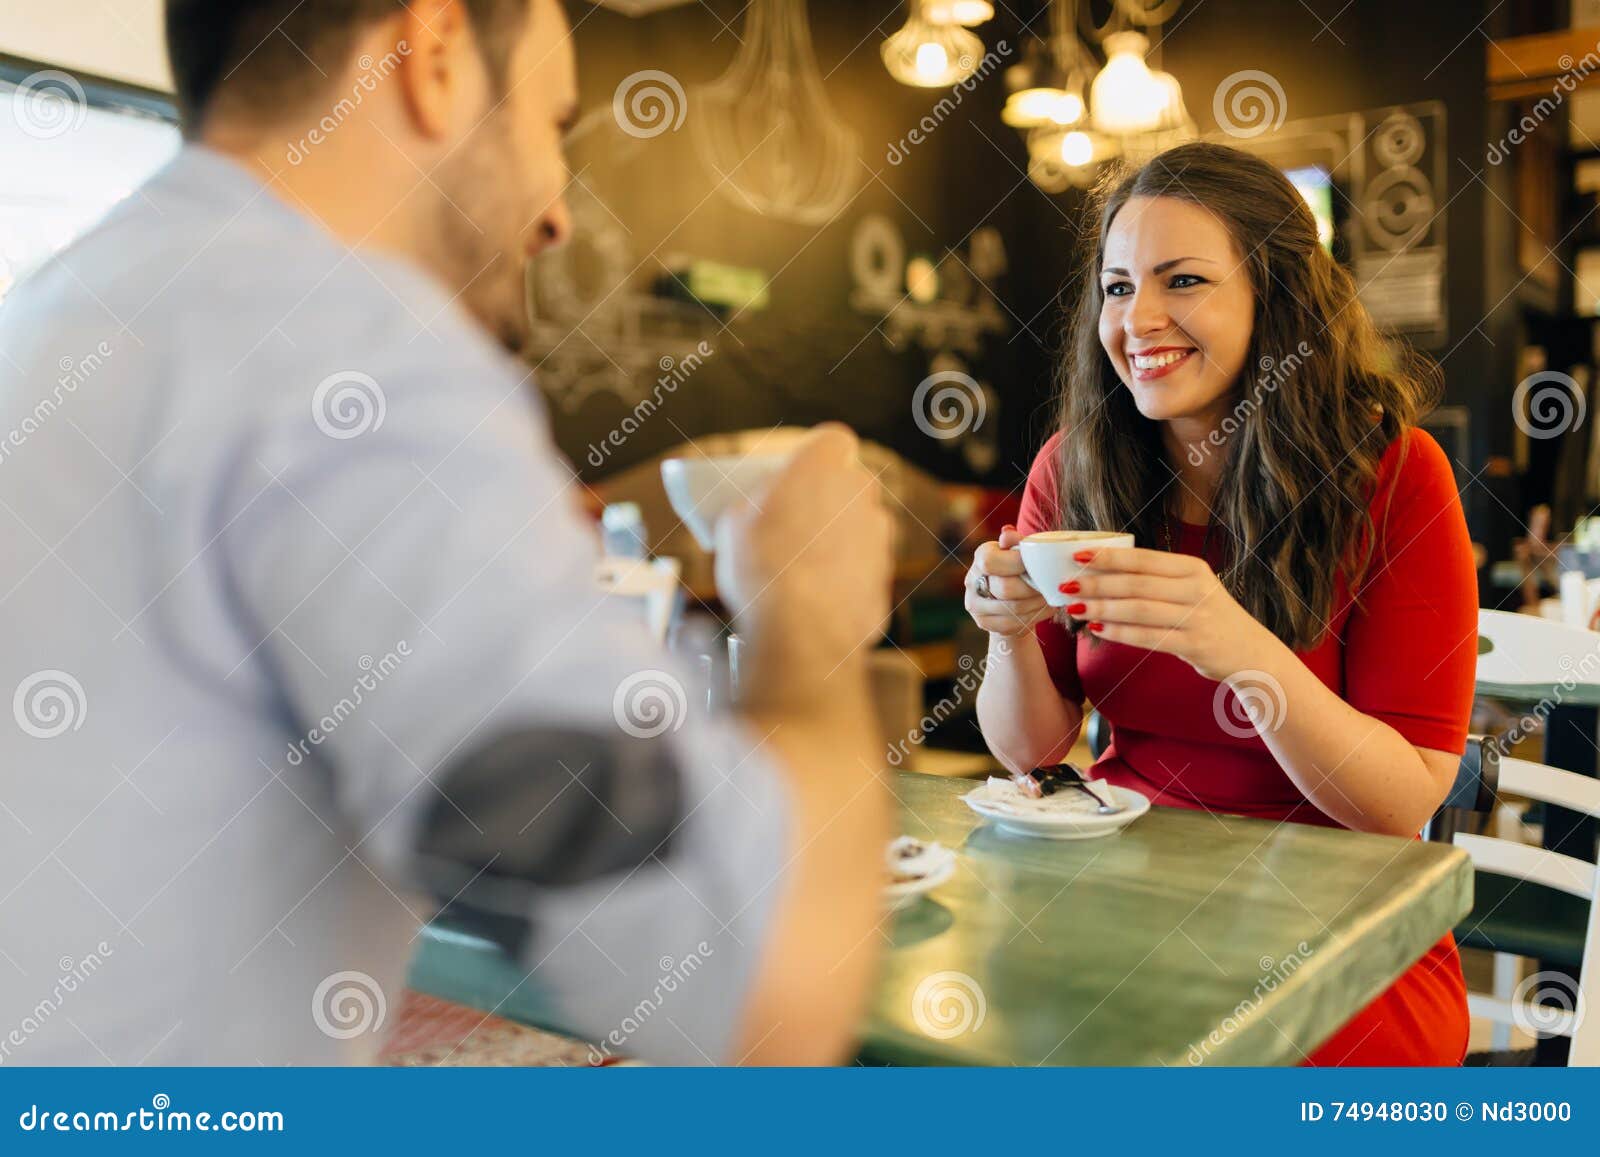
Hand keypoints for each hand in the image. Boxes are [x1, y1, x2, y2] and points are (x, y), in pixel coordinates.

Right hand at [715, 424, 892, 703]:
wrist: (801, 632)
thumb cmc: (763, 569)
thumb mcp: (732, 523)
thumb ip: (753, 502)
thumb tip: (758, 509)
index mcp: (825, 465)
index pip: (831, 440)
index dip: (812, 456)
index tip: (793, 474)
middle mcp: (863, 494)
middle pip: (847, 486)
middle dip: (824, 501)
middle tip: (790, 524)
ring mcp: (880, 538)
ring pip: (857, 530)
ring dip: (835, 543)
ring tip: (797, 571)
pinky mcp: (885, 580)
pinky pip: (860, 572)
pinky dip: (843, 582)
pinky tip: (813, 603)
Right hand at [965, 526, 1054, 638]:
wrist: (1008, 596)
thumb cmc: (1018, 566)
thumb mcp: (1019, 551)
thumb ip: (1016, 542)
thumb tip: (1008, 533)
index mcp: (981, 556)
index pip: (992, 562)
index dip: (1019, 564)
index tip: (1039, 565)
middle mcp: (971, 581)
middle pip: (1005, 589)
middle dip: (1033, 588)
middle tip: (1050, 586)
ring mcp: (975, 605)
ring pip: (1013, 609)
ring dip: (1038, 603)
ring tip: (1051, 596)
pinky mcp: (984, 623)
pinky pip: (1014, 624)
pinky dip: (1035, 617)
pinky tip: (1045, 608)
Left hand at [1064, 546, 1280, 680]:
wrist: (1250, 653)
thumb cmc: (1209, 618)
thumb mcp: (1190, 589)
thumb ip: (1157, 580)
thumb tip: (1103, 572)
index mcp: (1192, 568)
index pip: (1144, 558)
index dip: (1109, 557)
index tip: (1078, 556)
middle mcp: (1197, 589)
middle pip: (1137, 584)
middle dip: (1097, 584)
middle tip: (1067, 585)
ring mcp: (1198, 617)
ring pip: (1139, 610)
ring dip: (1103, 609)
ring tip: (1075, 608)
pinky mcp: (1195, 645)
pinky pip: (1149, 637)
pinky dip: (1120, 633)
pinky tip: (1097, 629)